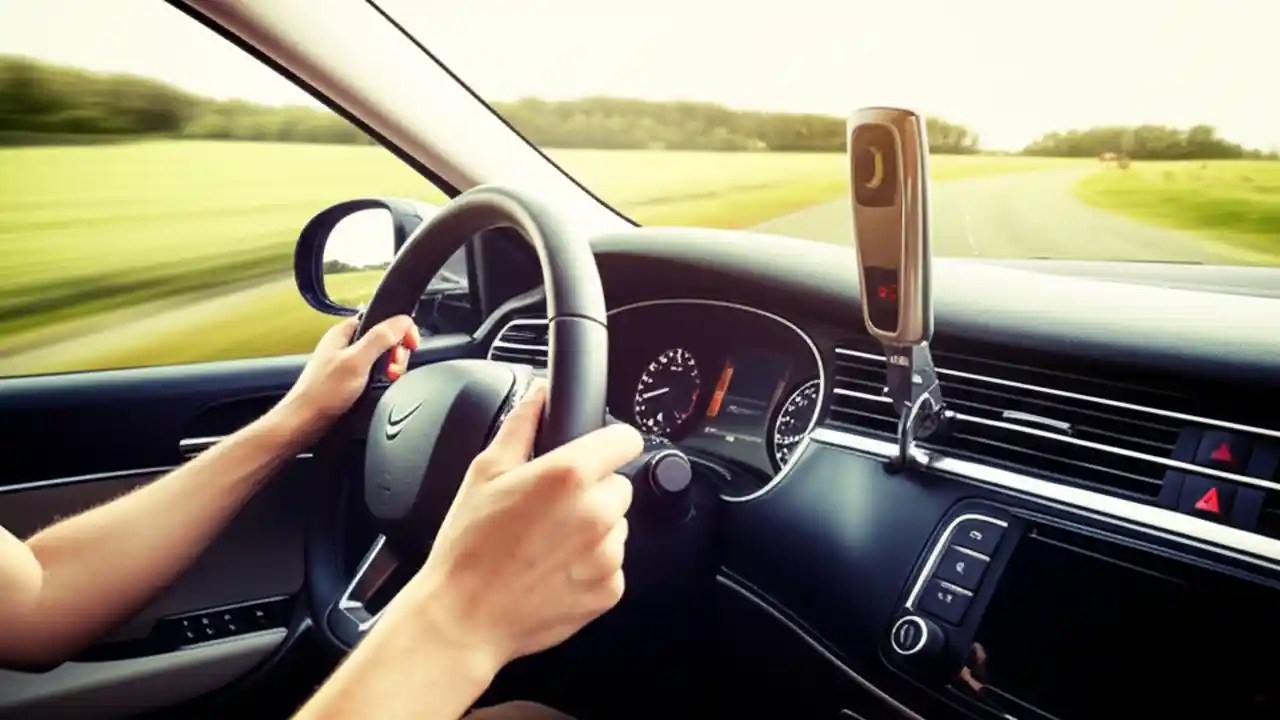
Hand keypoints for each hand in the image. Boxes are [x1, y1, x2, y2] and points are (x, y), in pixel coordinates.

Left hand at [275, 315, 420, 438]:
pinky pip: (374, 372)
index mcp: (345, 332)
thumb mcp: (357, 361)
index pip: (381, 318)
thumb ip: (380, 338)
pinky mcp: (350, 379)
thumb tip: (402, 321)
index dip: (399, 329)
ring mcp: (348, 362)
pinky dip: (382, 378)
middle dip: (396, 352)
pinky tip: (380, 386)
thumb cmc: (322, 393)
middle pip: (384, 338)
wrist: (305, 422)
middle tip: (394, 367)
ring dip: (390, 366)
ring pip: (381, 356)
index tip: (409, 343)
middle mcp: (346, 344)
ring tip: (388, 377)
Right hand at [392, 381, 643, 675]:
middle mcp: (596, 513)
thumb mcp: (486, 472)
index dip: (610, 442)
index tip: (598, 450)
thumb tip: (539, 394)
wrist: (463, 617)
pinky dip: (591, 566)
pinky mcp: (609, 589)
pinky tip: (553, 569)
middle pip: (619, 485)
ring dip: (594, 529)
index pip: (625, 440)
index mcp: (568, 475)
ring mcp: (606, 554)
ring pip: (617, 526)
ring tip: (547, 541)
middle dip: (593, 490)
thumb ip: (522, 424)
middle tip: (551, 507)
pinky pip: (612, 565)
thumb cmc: (468, 547)